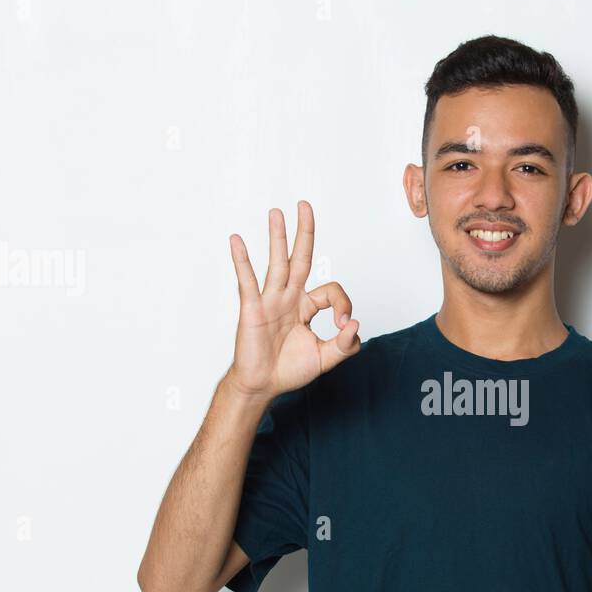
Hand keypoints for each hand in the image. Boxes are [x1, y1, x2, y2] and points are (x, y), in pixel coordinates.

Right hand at [225, 201, 359, 399]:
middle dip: (304, 232)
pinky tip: (237, 240)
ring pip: (277, 264)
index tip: (343, 324)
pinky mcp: (253, 309)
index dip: (343, 304)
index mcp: (306, 306)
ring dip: (277, 237)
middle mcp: (288, 298)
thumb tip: (354, 325)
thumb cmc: (289, 370)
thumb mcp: (325, 359)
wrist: (262, 386)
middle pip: (299, 259)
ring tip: (277, 212)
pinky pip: (248, 281)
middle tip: (305, 205)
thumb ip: (344, 344)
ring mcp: (270, 301)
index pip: (331, 291)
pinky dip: (242, 261)